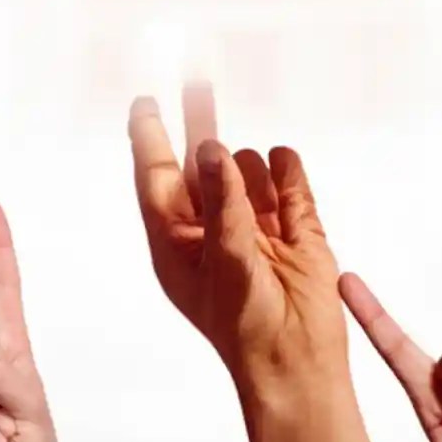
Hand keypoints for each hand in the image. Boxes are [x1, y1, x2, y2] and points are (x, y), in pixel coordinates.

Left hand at [128, 82, 344, 390]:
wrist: (297, 362)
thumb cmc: (245, 325)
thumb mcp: (224, 261)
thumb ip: (221, 201)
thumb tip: (212, 149)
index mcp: (176, 240)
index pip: (155, 176)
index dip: (149, 136)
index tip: (144, 98)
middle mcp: (212, 227)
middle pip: (200, 161)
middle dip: (199, 122)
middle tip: (195, 79)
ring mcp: (254, 225)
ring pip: (249, 167)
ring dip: (251, 173)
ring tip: (257, 214)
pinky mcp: (296, 227)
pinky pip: (289, 182)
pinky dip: (287, 172)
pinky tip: (284, 171)